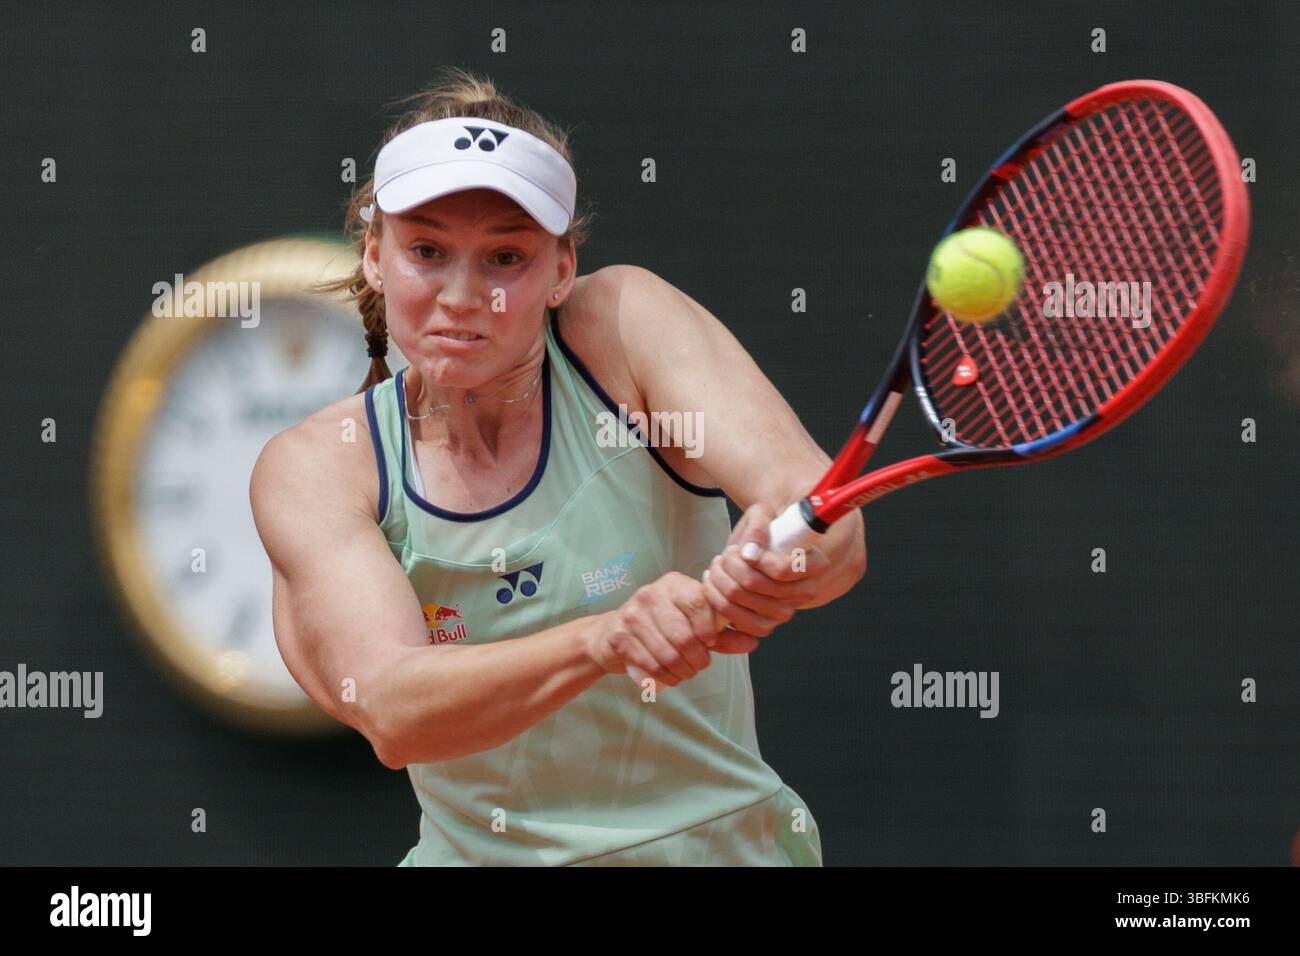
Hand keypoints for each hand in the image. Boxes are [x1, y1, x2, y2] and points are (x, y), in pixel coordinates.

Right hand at [585, 571, 759, 686]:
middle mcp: (651, 594)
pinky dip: (666, 677)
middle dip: (698, 659)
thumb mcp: (690, 623)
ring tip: (685, 672)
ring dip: (683, 672)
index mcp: (674, 584)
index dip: (710, 631)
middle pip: (686, 636)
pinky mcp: (620, 636)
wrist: (610, 634)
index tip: (710, 643)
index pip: (702, 604)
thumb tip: (752, 642)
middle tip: (699, 665)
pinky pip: (651, 664)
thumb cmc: (658, 627)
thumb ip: (721, 633)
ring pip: (669, 654)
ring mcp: (633, 615)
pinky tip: (669, 676)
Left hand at [702, 501, 832, 635]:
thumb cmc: (764, 532)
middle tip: (724, 555)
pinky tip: (713, 585)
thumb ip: (757, 526)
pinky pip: (738, 620)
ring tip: (717, 566)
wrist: (755, 553)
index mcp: (815, 565)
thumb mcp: (762, 515)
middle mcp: (805, 592)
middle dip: (731, 566)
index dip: (756, 560)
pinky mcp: (766, 626)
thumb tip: (749, 552)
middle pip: (757, 585)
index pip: (782, 570)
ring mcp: (786, 612)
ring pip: (742, 601)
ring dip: (720, 581)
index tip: (742, 549)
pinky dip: (717, 601)